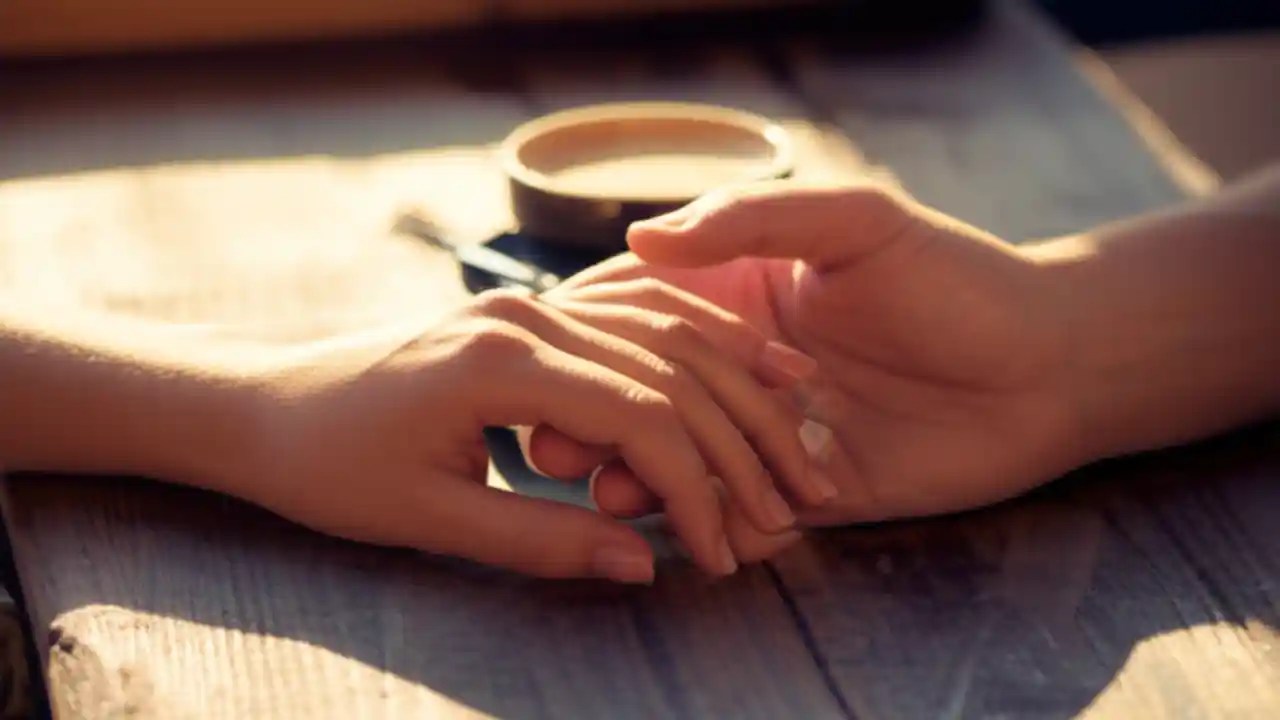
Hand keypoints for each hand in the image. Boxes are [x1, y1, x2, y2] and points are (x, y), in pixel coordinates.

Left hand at [235, 287, 815, 582]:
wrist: (265, 404)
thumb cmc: (330, 466)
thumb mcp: (429, 517)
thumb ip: (541, 541)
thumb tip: (642, 565)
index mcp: (501, 362)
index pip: (640, 417)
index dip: (695, 488)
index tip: (722, 551)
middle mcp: (526, 316)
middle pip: (668, 366)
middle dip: (736, 439)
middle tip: (790, 500)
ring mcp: (528, 304)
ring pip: (661, 328)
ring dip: (731, 380)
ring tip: (795, 423)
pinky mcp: (527, 313)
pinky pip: (629, 315)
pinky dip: (690, 340)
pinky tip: (737, 360)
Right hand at [544, 182, 1081, 527]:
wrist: (1053, 364)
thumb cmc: (959, 278)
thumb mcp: (855, 220)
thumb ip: (750, 219)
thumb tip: (640, 237)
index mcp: (748, 294)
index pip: (651, 315)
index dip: (597, 341)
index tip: (552, 363)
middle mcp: (753, 365)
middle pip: (656, 397)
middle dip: (604, 422)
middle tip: (557, 446)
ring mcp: (782, 432)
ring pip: (694, 462)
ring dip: (652, 481)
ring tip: (613, 495)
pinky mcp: (818, 490)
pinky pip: (756, 513)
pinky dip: (729, 524)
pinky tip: (712, 531)